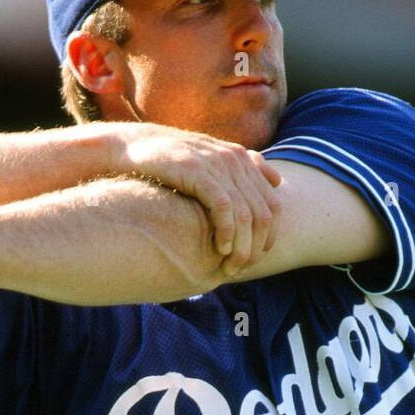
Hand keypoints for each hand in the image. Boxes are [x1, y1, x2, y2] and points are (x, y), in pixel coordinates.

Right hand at [110, 123, 282, 269]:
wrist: (135, 147)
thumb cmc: (172, 161)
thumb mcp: (212, 162)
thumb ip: (244, 171)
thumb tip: (278, 182)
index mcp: (241, 158)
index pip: (273, 203)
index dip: (269, 235)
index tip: (255, 257)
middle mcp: (235, 160)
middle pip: (264, 213)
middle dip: (256, 246)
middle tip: (243, 267)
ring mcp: (218, 165)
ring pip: (246, 215)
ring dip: (242, 247)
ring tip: (232, 265)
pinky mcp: (199, 173)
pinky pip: (225, 208)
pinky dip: (227, 232)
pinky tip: (221, 249)